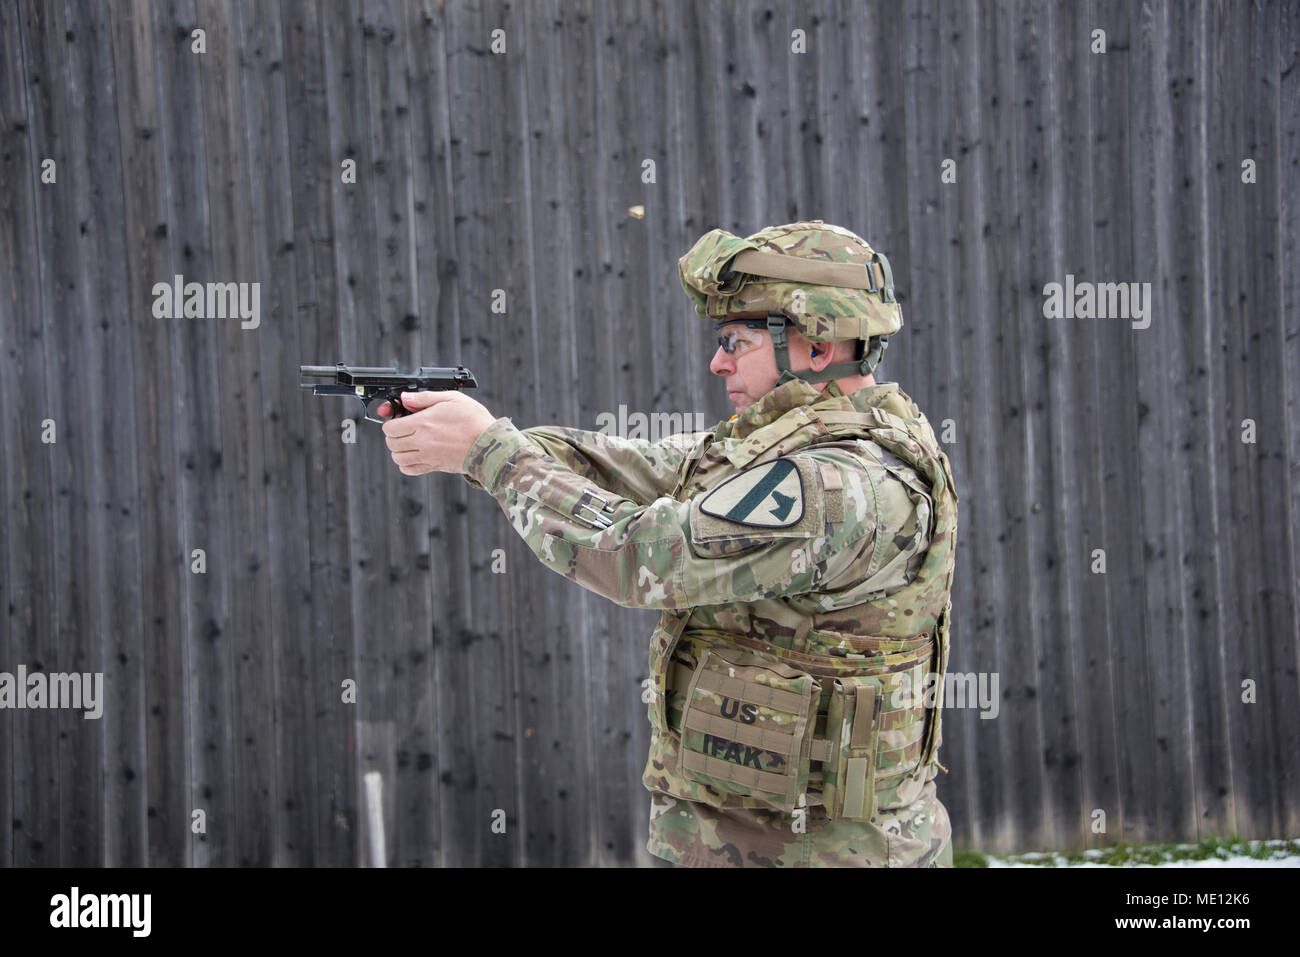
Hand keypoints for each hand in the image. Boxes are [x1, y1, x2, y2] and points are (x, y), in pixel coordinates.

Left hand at [380, 391, 496, 475]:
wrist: (490, 444)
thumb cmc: (474, 420)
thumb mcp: (452, 398)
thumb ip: (425, 397)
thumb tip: (405, 397)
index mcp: (424, 422)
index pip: (390, 427)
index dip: (391, 421)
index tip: (399, 418)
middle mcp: (422, 441)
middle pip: (391, 443)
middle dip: (394, 435)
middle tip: (404, 429)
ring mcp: (427, 456)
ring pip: (397, 458)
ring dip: (398, 449)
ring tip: (409, 442)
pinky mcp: (434, 466)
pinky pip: (409, 470)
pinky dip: (405, 464)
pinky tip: (414, 455)